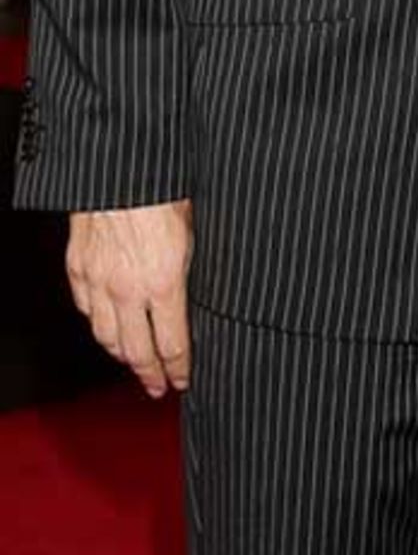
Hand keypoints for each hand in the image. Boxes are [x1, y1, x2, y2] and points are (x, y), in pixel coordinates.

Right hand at [66, 201, 193, 397]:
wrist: (121, 167)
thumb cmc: (163, 189)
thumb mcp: (196, 230)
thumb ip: (194, 269)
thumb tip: (202, 294)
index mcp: (164, 282)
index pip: (173, 344)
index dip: (179, 368)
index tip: (184, 379)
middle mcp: (128, 289)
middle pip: (137, 352)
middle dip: (150, 374)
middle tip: (157, 386)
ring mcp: (99, 281)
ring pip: (107, 337)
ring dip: (123, 356)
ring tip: (135, 364)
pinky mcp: (79, 268)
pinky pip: (86, 310)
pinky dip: (98, 326)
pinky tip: (107, 330)